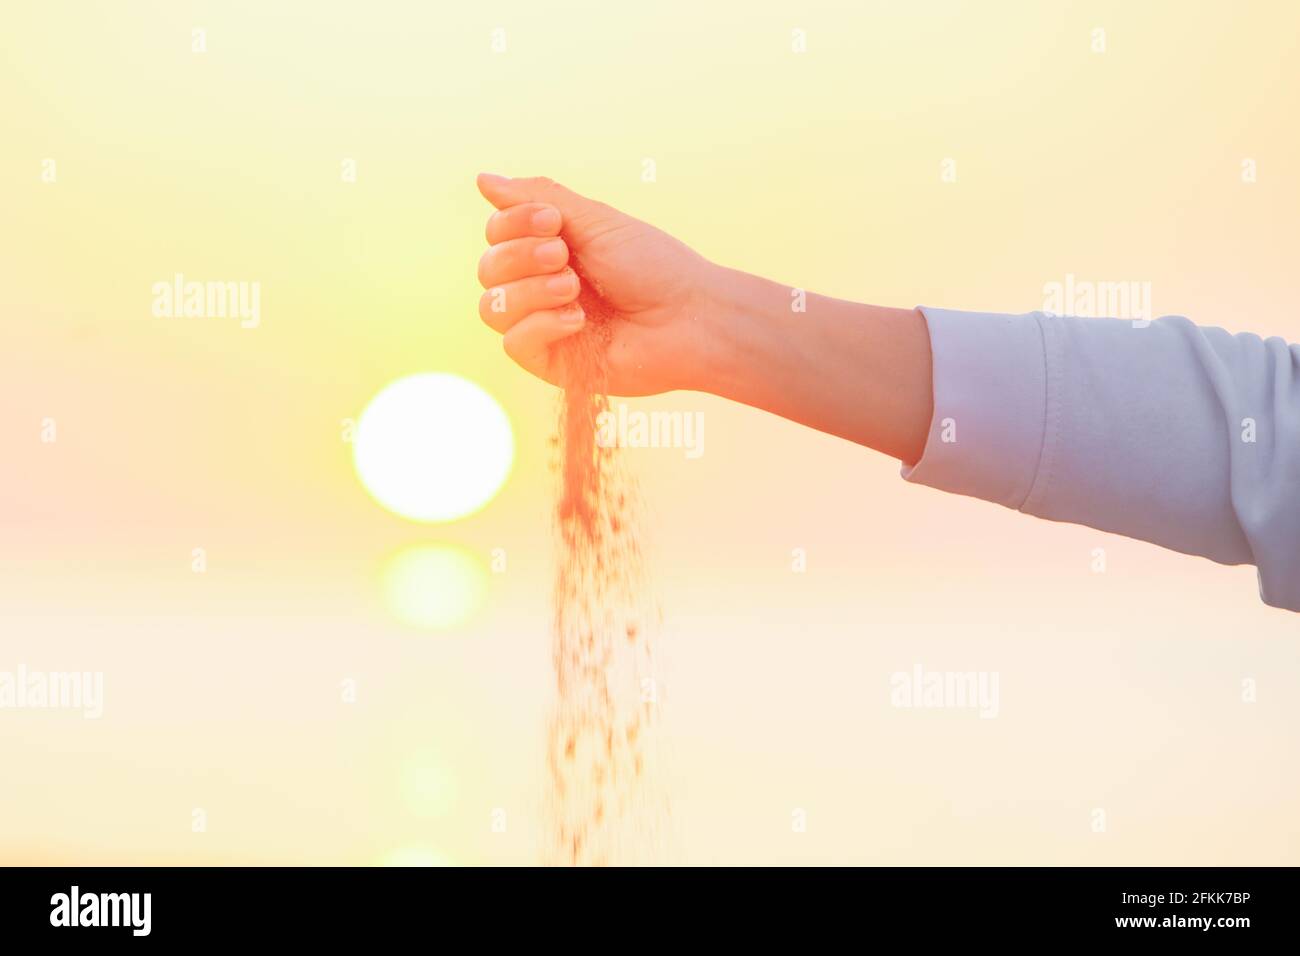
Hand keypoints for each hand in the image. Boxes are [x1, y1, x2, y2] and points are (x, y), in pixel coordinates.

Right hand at [475, 173, 717, 394]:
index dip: (513, 223)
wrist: (688, 318)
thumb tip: (482, 178)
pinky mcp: (551, 361)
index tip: (553, 221)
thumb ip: (538, 198)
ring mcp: (543, 325)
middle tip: (564, 255)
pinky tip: (579, 322)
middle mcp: (540, 286)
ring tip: (573, 288)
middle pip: (488, 268)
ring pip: (491, 307)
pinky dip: (541, 325)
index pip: (497, 233)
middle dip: (521, 256)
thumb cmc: (652, 267)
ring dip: (529, 291)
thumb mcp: (596, 222)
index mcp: (550, 249)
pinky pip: (513, 343)